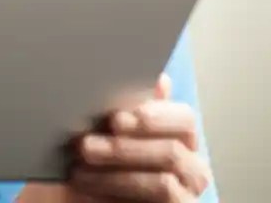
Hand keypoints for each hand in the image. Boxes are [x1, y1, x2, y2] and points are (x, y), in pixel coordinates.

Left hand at [66, 75, 212, 201]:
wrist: (81, 199)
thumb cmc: (96, 164)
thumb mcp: (106, 130)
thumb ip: (129, 107)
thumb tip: (158, 80)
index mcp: (178, 137)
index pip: (183, 118)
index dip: (153, 115)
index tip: (116, 118)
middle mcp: (190, 165)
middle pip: (173, 148)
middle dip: (124, 146)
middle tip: (87, 144)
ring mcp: (187, 193)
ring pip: (165, 177)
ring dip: (117, 170)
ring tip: (80, 165)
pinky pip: (164, 197)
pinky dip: (122, 189)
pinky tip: (89, 187)